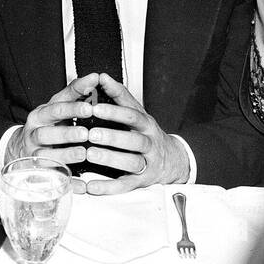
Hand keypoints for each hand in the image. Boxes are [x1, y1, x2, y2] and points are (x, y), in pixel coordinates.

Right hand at [7, 73, 100, 174]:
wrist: (23, 145)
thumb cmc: (48, 123)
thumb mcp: (58, 105)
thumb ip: (76, 92)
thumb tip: (95, 77)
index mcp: (41, 114)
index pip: (56, 108)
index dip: (73, 108)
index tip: (89, 107)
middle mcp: (35, 133)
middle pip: (47, 133)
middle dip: (67, 133)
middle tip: (85, 132)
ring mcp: (34, 153)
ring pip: (46, 155)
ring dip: (65, 154)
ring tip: (83, 153)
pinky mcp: (39, 171)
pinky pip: (51, 178)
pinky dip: (65, 180)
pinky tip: (80, 183)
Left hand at [77, 77, 189, 195]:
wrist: (172, 160)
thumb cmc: (146, 133)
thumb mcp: (137, 112)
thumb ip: (120, 96)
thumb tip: (102, 77)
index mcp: (146, 123)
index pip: (132, 114)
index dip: (114, 111)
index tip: (96, 107)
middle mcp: (148, 142)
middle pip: (134, 139)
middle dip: (112, 136)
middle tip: (92, 134)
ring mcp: (147, 163)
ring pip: (131, 161)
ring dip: (111, 159)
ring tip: (91, 155)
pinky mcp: (141, 181)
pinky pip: (125, 185)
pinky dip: (108, 187)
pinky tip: (91, 186)